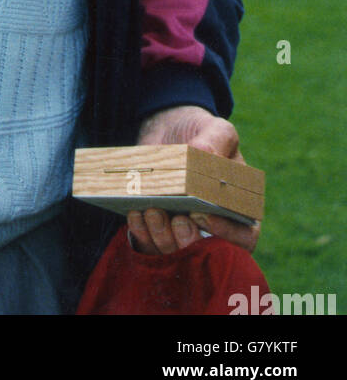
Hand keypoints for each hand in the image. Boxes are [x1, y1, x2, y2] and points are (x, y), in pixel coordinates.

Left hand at [127, 104, 260, 256]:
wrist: (169, 128)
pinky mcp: (157, 227)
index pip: (244, 237)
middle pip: (206, 251)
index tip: (206, 217)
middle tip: (177, 219)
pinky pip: (149, 243)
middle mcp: (211, 226)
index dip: (229, 235)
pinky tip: (135, 214)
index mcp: (238, 208)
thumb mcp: (216, 130)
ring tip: (152, 211)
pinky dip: (141, 233)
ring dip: (162, 236)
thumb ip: (217, 141)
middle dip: (189, 239)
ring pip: (174, 250)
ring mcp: (181, 229)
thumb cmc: (202, 133)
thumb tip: (204, 155)